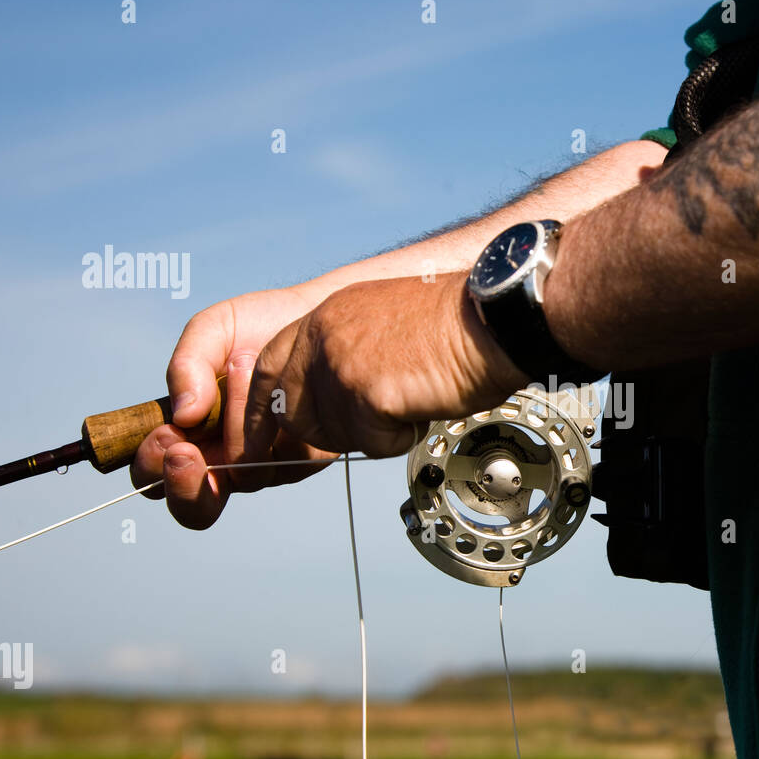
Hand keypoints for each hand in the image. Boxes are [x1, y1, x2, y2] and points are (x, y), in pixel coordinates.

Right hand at [130, 285, 337, 528]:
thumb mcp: (211, 333)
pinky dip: (272, 418)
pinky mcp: (305, 455)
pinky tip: (269, 375)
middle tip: (184, 449)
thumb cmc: (257, 326)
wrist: (317, 311)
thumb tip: (184, 415)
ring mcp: (267, 462)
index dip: (155, 471)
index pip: (157, 480)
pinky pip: (287, 459)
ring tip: (237, 365)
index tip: (164, 436)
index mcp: (188, 438)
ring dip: (235, 424)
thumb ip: (186, 366)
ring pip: (245, 476)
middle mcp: (225, 460)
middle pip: (197, 510)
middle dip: (186, 486)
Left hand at [243, 271, 527, 461]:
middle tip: (367, 426)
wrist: (492, 320)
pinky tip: (422, 407)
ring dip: (372, 432)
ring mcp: (340, 364)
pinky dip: (399, 438)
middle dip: (325, 432)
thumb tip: (335, 397)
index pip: (268, 366)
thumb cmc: (458, 324)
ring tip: (410, 402)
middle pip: (293, 410)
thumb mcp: (385, 320)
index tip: (268, 432)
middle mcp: (325, 336)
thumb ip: (347, 350)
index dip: (265, 406)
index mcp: (328, 314)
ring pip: (333, 434)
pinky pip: (369, 444)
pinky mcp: (365, 395)